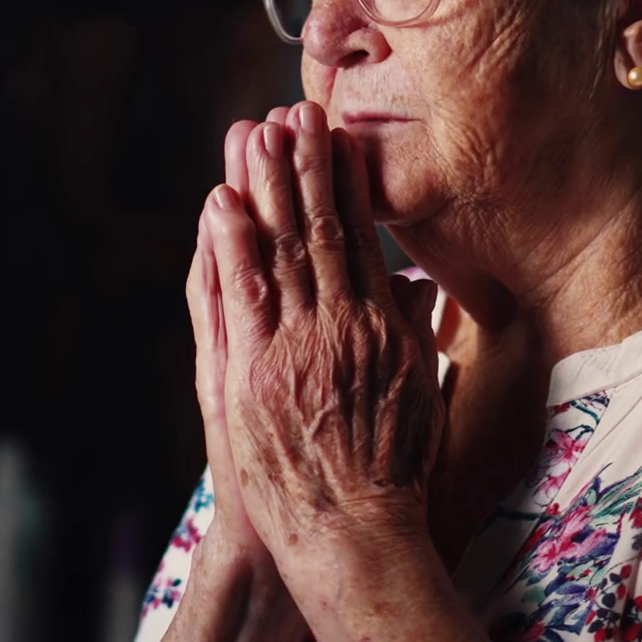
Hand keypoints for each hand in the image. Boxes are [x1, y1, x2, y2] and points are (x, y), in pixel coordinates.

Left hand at [201, 101, 445, 564]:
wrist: (357, 533)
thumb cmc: (393, 469)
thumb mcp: (420, 390)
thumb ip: (415, 330)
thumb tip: (420, 282)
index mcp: (382, 327)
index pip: (361, 237)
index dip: (344, 181)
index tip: (337, 134)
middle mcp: (341, 328)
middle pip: (319, 230)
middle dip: (304, 165)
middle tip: (294, 109)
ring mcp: (295, 350)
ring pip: (279, 252)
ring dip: (264, 188)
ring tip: (254, 133)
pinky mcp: (253, 377)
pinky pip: (240, 300)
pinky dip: (229, 248)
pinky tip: (220, 205)